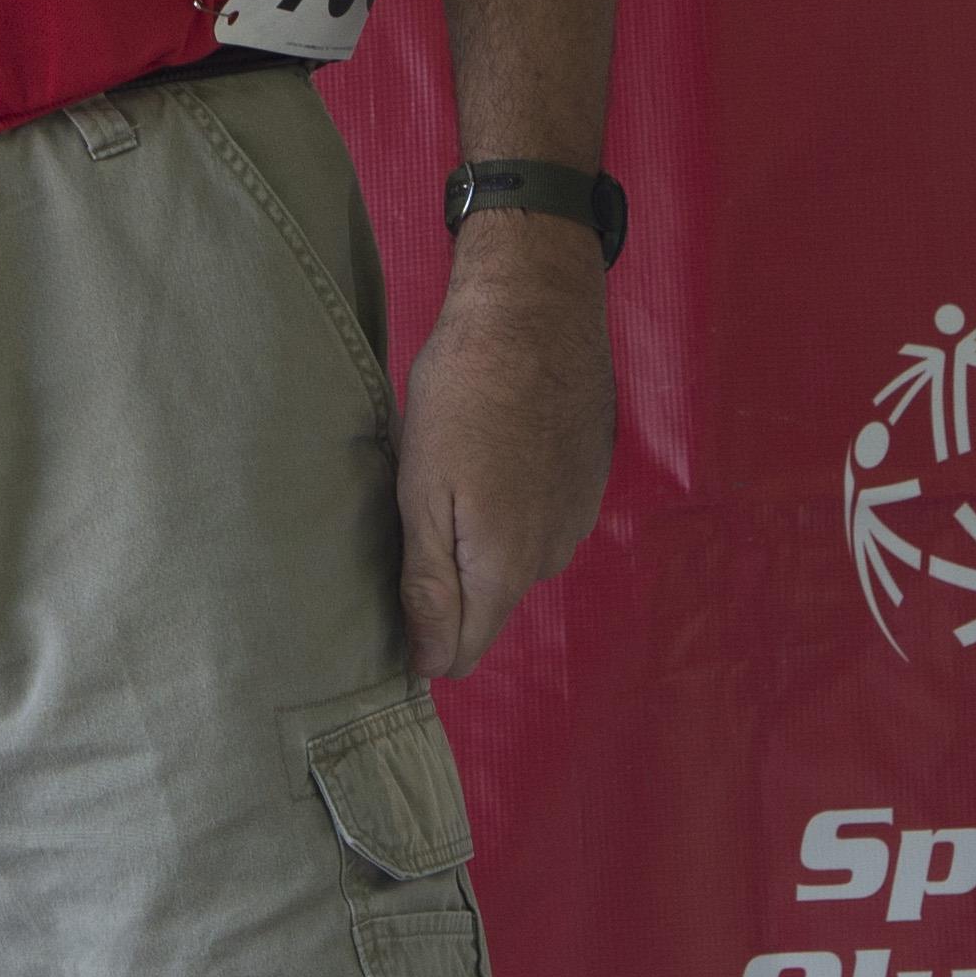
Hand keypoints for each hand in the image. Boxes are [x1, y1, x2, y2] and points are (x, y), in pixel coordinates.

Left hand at [394, 228, 613, 678]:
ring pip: (514, 559)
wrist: (536, 310)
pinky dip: (514, 498)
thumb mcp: (423, 489)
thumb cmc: (464, 393)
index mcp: (504, 568)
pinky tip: (492, 448)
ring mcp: (577, 518)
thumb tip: (427, 666)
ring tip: (453, 470)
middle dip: (449, 580)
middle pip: (486, 605)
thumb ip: (429, 583)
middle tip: (411, 510)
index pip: (460, 651)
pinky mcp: (589, 481)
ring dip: (483, 535)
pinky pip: (541, 518)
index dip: (420, 639)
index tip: (386, 595)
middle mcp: (550, 558)